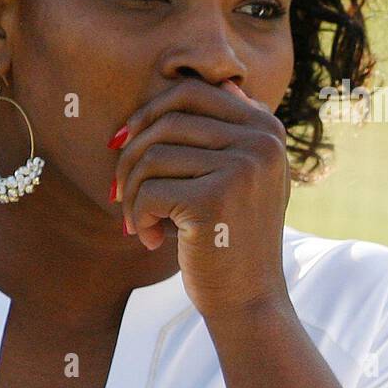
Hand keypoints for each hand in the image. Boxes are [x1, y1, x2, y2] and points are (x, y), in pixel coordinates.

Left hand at [112, 78, 291, 318]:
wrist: (249, 299)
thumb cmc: (230, 237)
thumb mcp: (241, 176)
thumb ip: (228, 132)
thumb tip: (203, 88)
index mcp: (267, 127)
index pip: (191, 92)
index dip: (147, 113)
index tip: (122, 143)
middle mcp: (262, 140)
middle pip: (167, 121)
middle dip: (131, 156)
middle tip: (120, 193)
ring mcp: (243, 166)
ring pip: (152, 156)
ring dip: (133, 194)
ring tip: (143, 223)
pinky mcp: (216, 196)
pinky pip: (150, 190)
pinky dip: (139, 217)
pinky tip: (152, 240)